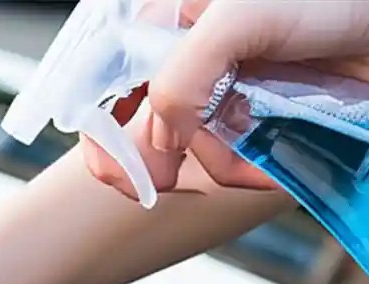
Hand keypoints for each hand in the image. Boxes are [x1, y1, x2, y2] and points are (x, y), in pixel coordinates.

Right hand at [84, 0, 368, 198]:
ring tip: (251, 150)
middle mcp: (190, 56)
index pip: (104, 76)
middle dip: (147, 159)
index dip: (99, 124)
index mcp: (171, 20)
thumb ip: (182, 74)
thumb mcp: (242, 17)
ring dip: (213, 164)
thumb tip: (157, 137)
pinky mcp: (258, 120)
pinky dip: (246, 173)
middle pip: (135, 122)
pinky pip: (230, 163)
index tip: (113, 164)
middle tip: (159, 182)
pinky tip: (269, 162)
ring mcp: (223, 91)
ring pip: (184, 150)